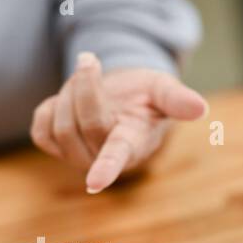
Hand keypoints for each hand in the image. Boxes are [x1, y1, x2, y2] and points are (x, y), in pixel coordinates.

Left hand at [30, 51, 206, 192]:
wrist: (120, 99)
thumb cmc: (145, 96)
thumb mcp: (164, 90)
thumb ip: (178, 100)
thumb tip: (201, 108)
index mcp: (131, 144)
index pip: (117, 157)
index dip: (106, 169)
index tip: (95, 183)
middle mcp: (101, 157)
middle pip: (79, 124)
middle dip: (82, 85)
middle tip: (90, 60)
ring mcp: (75, 156)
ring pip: (58, 124)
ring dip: (68, 92)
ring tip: (85, 83)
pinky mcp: (53, 147)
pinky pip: (40, 126)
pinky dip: (51, 106)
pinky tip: (68, 102)